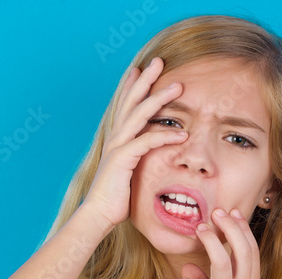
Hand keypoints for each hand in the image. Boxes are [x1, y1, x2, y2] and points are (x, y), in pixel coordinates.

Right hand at [79, 57, 187, 229]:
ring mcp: (118, 146)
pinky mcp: (123, 158)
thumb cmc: (115, 197)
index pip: (125, 105)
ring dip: (160, 98)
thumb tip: (148, 153)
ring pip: (140, 114)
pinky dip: (165, 135)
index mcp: (116, 138)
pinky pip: (147, 141)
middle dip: (146, 80)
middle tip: (159, 61)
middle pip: (131, 101)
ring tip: (178, 86)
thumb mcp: (128, 172)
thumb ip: (136, 158)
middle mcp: (115, 137)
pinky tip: (182, 133)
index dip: (132, 85)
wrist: (99, 214)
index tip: (141, 68)